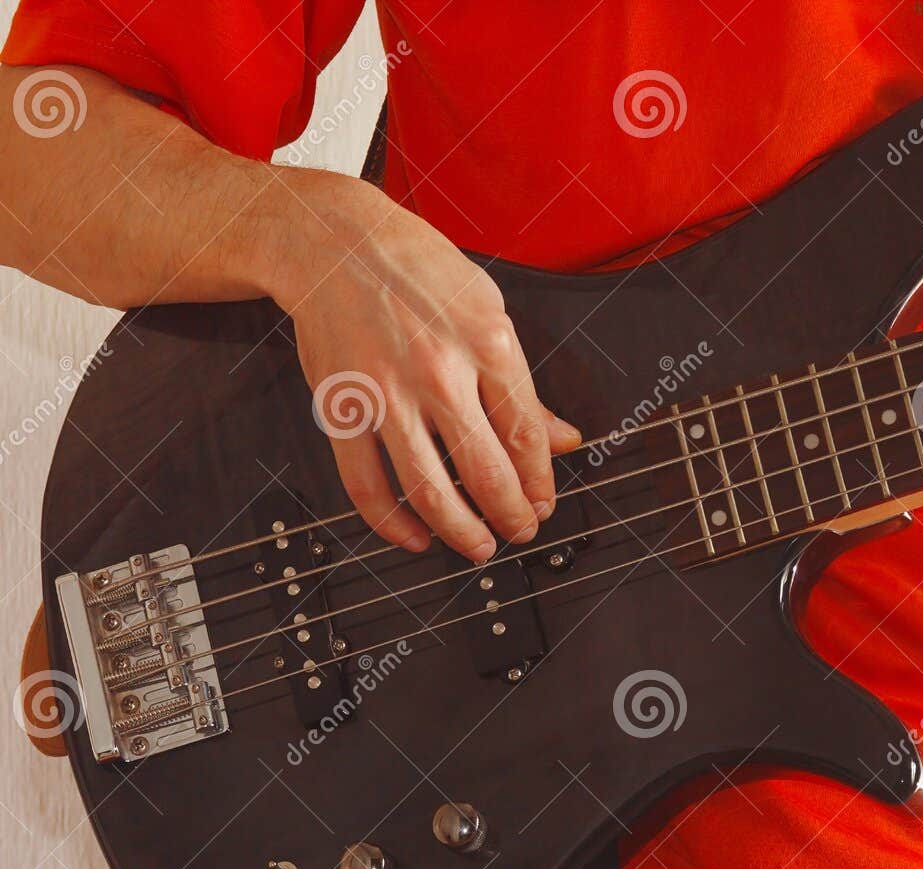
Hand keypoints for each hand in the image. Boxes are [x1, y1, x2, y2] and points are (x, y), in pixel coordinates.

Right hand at [275, 172, 580, 561]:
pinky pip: (366, 485)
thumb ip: (523, 385)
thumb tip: (564, 441)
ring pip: (430, 489)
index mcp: (487, 343)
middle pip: (487, 471)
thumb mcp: (489, 310)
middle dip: (512, 515)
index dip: (540, 483)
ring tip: (480, 546)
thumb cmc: (418, 271)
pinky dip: (392, 523)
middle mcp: (439, 372)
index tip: (544, 505)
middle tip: (521, 531)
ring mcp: (386, 394)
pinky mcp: (342, 409)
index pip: (525, 435)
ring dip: (462, 531)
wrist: (332, 242)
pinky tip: (415, 538)